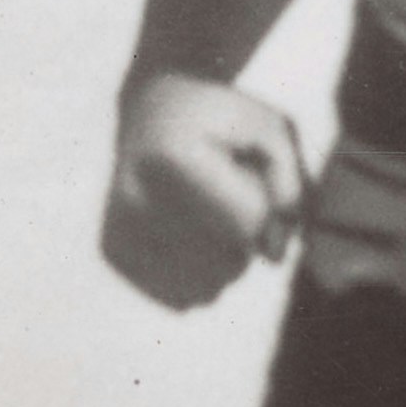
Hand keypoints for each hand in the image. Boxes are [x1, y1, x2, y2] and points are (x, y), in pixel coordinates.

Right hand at [102, 75, 306, 311]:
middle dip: (248, 238)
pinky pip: (183, 298)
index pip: (250, 223)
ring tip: (207, 212)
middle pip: (230, 262)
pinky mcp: (114, 254)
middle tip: (227, 192)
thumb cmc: (222, 120)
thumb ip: (291, 183)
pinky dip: (200, 277)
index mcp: (171, 158)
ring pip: (209, 288)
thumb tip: (274, 258)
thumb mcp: (270, 128)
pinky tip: (189, 235)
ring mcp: (119, 231)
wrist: (153, 108)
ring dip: (225, 261)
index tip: (249, 175)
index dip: (270, 208)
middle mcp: (134, 198)